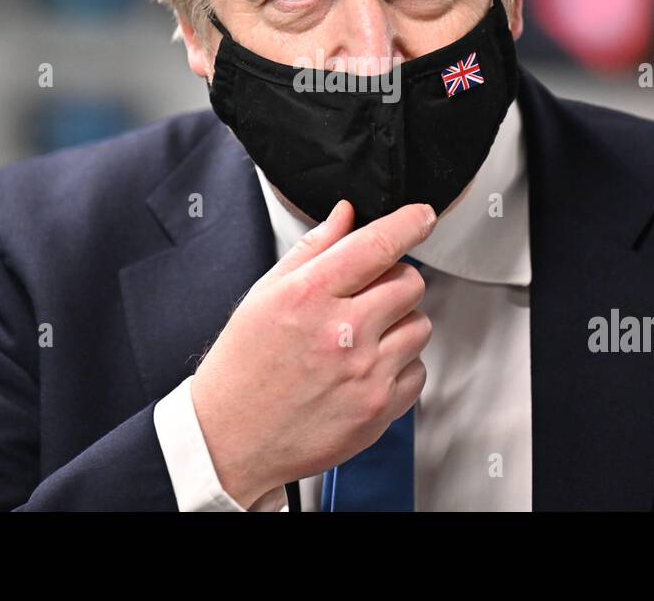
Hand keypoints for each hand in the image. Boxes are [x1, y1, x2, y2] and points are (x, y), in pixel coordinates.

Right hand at [190, 199, 435, 508]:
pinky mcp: (378, 409)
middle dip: (395, 279)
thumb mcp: (265, 293)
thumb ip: (313, 248)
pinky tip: (367, 368)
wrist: (231, 438)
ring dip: (401, 323)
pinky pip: (418, 371)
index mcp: (309, 295)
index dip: (408, 222)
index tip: (422, 216)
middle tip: (369, 294)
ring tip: (365, 335)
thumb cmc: (244, 365)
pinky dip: (401, 366)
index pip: (377, 244)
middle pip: (410, 282)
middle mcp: (342, 332)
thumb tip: (346, 214)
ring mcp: (364, 373)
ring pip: (420, 325)